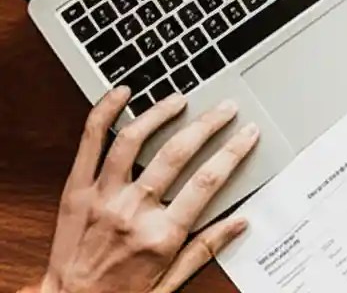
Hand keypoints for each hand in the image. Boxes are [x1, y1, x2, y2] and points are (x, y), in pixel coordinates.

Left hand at [33, 87, 259, 292]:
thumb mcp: (171, 282)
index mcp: (161, 235)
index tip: (248, 133)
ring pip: (134, 139)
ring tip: (180, 99)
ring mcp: (102, 197)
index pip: (208, 181)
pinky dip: (104, 112)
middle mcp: (132, 211)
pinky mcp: (77, 190)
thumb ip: (205, 249)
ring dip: (161, 113)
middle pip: (177, 153)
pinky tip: (120, 94)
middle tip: (226, 108)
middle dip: (209, 124)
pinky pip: (90, 142)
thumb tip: (240, 222)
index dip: (234, 151)